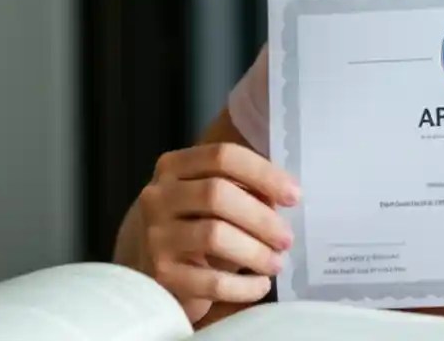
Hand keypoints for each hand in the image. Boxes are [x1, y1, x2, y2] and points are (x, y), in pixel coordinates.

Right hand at [133, 143, 298, 322]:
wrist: (149, 271)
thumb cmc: (193, 225)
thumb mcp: (211, 199)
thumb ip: (244, 189)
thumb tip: (285, 197)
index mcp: (174, 166)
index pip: (223, 156)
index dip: (263, 173)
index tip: (294, 195)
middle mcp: (158, 196)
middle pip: (217, 194)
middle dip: (262, 218)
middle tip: (287, 238)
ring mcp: (155, 235)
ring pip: (214, 235)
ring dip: (255, 251)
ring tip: (277, 263)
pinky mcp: (160, 274)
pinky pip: (211, 280)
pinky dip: (243, 286)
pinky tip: (260, 286)